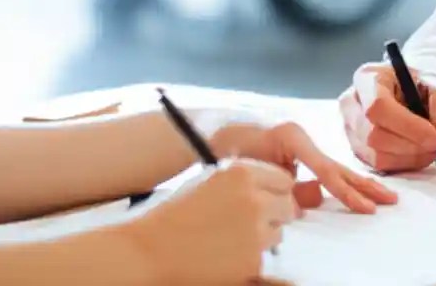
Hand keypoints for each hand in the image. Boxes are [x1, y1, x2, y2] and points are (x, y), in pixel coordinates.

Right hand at [122, 159, 294, 285]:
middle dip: (275, 213)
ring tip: (232, 239)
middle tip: (250, 222)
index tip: (263, 198)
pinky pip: (264, 256)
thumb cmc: (172, 216)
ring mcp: (256, 232)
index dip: (273, 190)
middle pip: (288, 205)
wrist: (147, 253)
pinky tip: (226, 255)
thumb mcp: (207, 182)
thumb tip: (272, 187)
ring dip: (265, 235)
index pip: (283, 179)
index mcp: (241, 173)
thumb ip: (242, 181)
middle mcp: (254, 199)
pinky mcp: (253, 261)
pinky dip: (251, 257)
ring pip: (280, 232)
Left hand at [211, 121, 397, 213]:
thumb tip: (310, 201)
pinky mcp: (296, 155)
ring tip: (381, 197)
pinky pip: (321, 173)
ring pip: (333, 169)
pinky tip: (357, 193)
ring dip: (356, 185)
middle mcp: (301, 139)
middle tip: (389, 200)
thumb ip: (284, 186)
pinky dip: (339, 184)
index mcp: (293, 137)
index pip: (326, 170)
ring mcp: (300, 146)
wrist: (211, 132)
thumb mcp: (254, 169)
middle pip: (338, 167)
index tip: (365, 207)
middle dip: (364, 186)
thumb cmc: (228, 147)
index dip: (345, 192)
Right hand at [339, 62, 435, 172]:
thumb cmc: (418, 84)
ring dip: (412, 158)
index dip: (409, 127)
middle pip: (374, 135)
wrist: (409, 91)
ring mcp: (351, 130)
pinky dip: (406, 164)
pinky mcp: (358, 150)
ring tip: (435, 149)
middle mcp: (351, 104)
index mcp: (367, 79)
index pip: (379, 107)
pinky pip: (380, 167)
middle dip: (412, 146)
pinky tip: (421, 154)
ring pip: (376, 155)